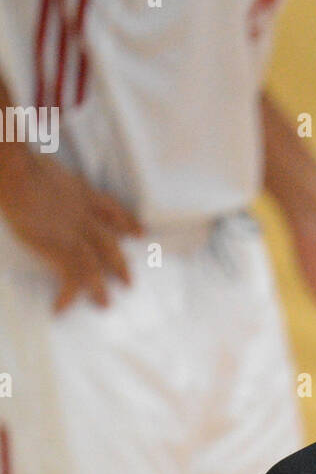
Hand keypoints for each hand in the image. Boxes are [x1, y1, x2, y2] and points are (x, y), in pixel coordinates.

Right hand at [0, 151, 141, 310]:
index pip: (112, 209)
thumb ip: (50, 176)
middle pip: (110, 244)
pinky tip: (60, 309)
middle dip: (121, 264)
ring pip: (96, 266)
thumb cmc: (21, 165)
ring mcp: (75, 235)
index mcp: (82, 195)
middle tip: (129, 282)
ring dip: (100, 287)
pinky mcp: (61, 249)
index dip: (127, 222)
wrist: (16, 173)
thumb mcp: (45, 166)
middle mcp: (84, 217)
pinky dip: (67, 295)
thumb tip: (36, 170)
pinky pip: (70, 278)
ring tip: (104, 304)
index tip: (140, 233)